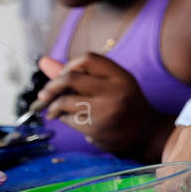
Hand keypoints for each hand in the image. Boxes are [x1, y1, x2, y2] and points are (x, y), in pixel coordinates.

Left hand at [37, 53, 167, 157]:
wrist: (146, 132)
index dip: (70, 65)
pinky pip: (69, 119)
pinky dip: (64, 119)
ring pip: (65, 101)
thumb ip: (79, 72)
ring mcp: (107, 110)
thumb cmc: (124, 104)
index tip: (63, 74)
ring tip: (55, 111)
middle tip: (45, 94)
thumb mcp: (110, 83)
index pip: (88, 59)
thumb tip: (44, 61)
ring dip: (54, 106)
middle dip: (52, 86)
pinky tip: (71, 120)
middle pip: (71, 78)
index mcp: (121, 76)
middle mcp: (116, 90)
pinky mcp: (98, 127)